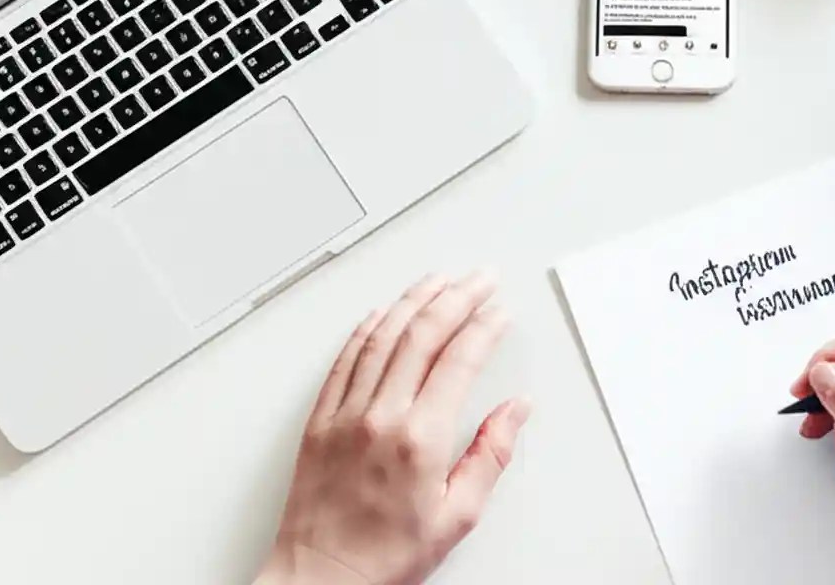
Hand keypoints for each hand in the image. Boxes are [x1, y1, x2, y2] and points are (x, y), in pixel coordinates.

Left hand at [255, 272, 530, 584]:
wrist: (321, 579)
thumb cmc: (385, 557)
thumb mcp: (457, 516)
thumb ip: (490, 455)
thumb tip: (514, 411)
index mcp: (419, 439)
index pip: (459, 360)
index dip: (484, 328)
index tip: (500, 312)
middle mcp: (380, 416)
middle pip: (422, 334)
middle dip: (457, 297)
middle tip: (479, 279)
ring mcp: (344, 414)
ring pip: (382, 337)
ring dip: (413, 301)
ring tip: (437, 280)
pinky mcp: (319, 421)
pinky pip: (344, 360)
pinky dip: (365, 329)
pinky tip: (381, 313)